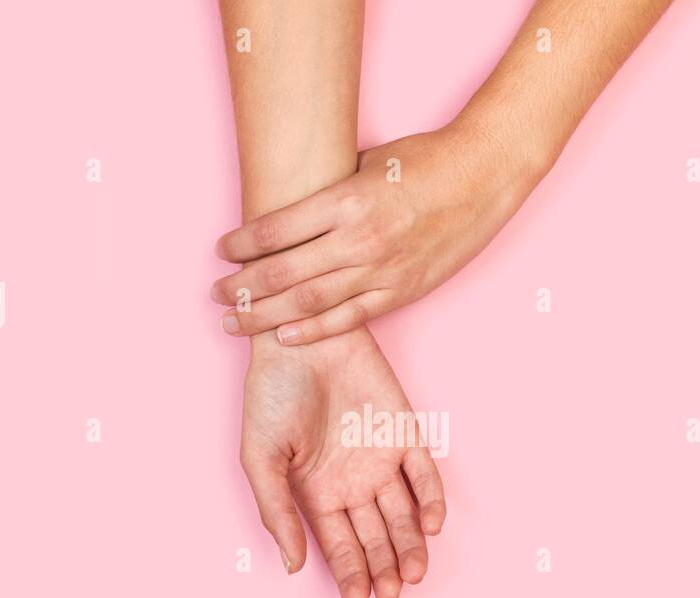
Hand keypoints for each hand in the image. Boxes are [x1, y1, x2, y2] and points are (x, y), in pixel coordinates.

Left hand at [212, 123, 536, 344]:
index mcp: (346, 199)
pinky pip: (350, 318)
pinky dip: (314, 330)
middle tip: (215, 293)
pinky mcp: (402, 291)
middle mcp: (360, 238)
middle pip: (283, 272)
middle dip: (242, 286)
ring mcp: (382, 270)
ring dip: (265, 314)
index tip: (220, 251)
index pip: (275, 230)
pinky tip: (285, 335)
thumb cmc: (424, 161)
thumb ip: (328, 190)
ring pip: (310, 302)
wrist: (483, 176)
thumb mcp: (366, 162)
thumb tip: (286, 212)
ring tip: (234, 321)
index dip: (240, 244)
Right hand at [240, 326, 446, 597]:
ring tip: (413, 573)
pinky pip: (425, 474)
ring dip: (411, 546)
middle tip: (391, 594)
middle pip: (376, 538)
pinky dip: (431, 500)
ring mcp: (381, 459)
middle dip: (384, 569)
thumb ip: (277, 511)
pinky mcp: (406, 432)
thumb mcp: (260, 458)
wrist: (299, 336)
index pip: (340, 546)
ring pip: (404, 515)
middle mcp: (352, 483)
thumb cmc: (271, 395)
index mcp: (316, 493)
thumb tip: (293, 565)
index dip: (350, 574)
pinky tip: (431, 526)